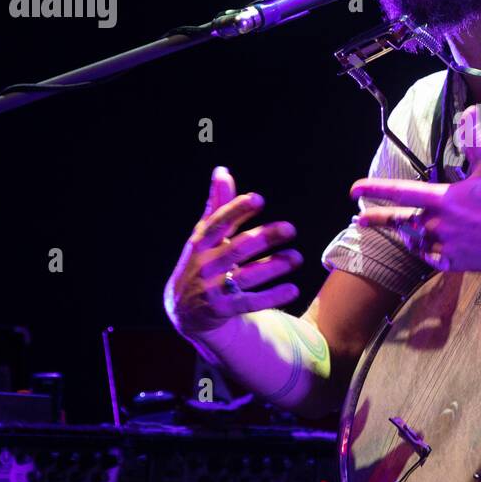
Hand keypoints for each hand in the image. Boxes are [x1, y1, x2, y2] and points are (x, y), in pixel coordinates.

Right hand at [164, 166, 302, 338]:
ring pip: (247, 276)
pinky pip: (249, 303)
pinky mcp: (223, 310)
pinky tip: (293, 289)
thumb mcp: (204, 235)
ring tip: (297, 258)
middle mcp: (206, 264)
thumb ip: (218, 205)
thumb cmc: (201, 262)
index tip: (258, 199)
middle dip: (264, 237)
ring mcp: (213, 288)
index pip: (219, 222)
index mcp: (201, 242)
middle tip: (291, 228)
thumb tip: (222, 171)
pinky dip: (271, 296)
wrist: (183, 311)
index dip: (237, 210)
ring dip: (273, 266)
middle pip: (238, 248)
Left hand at [351, 105, 480, 272]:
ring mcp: (446, 246)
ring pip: (415, 240)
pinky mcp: (456, 263)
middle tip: (360, 220)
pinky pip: (431, 258)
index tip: (354, 190)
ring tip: (395, 229)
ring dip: (403, 233)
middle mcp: (439, 224)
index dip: (374, 189)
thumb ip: (474, 139)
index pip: (400, 192)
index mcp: (444, 199)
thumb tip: (468, 113)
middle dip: (378, 220)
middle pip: (400, 221)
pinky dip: (424, 252)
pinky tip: (421, 247)